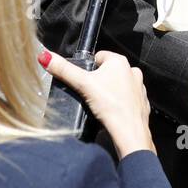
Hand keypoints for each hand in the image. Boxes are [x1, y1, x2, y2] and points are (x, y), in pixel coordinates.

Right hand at [40, 49, 154, 156]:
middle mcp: (132, 70)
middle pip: (107, 72)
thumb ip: (64, 70)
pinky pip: (126, 99)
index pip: (98, 57)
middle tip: (90, 95)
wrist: (129, 131)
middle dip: (98, 82)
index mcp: (119, 61)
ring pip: (117, 85)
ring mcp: (139, 86)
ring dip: (109, 92)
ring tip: (100, 105)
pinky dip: (119, 103)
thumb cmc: (110, 105)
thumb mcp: (82, 84)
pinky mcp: (141, 102)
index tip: (84, 81)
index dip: (88, 69)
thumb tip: (46, 56)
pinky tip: (111, 112)